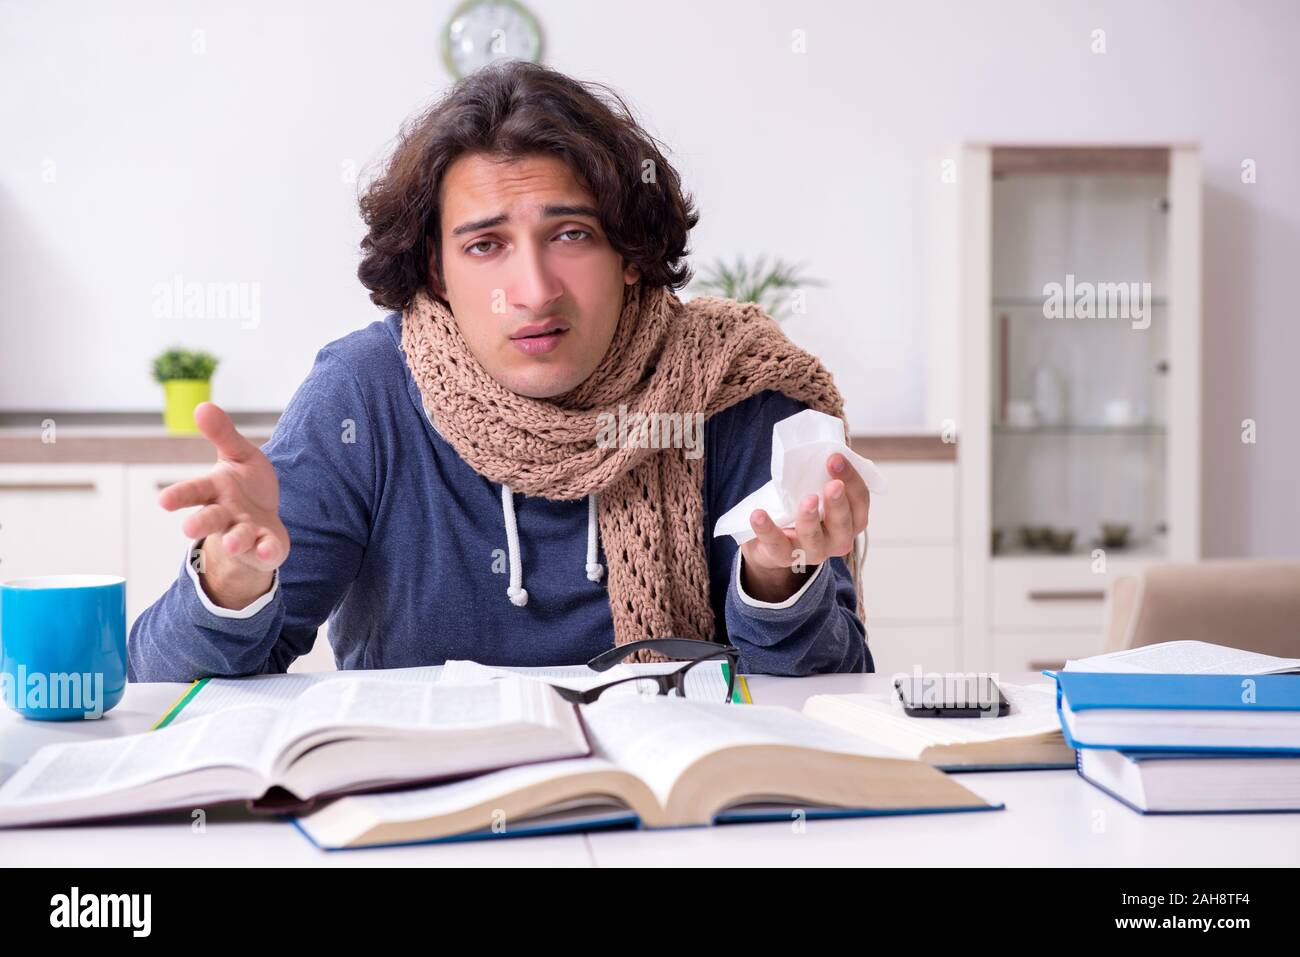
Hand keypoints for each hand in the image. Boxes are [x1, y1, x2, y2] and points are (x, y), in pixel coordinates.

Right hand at [157, 402, 288, 605]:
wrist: (264, 519)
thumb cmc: (246, 485)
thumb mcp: (239, 455)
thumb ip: (222, 435)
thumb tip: (202, 406)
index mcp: (214, 490)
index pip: (194, 491)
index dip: (179, 496)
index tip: (163, 501)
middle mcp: (224, 515)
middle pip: (209, 519)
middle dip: (200, 523)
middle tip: (189, 529)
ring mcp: (243, 533)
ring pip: (236, 537)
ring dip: (235, 539)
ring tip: (233, 542)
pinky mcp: (264, 547)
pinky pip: (265, 550)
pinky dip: (267, 551)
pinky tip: (269, 551)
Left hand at [739, 452, 869, 602]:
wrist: (773, 544)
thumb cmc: (802, 510)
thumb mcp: (815, 491)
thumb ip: (820, 474)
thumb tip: (820, 440)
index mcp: (851, 521)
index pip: (860, 500)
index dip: (852, 479)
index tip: (835, 457)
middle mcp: (837, 540)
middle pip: (843, 523)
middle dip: (838, 502)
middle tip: (832, 485)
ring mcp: (811, 552)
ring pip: (813, 538)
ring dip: (810, 518)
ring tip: (807, 500)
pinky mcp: (783, 557)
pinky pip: (776, 545)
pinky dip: (767, 529)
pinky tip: (758, 514)